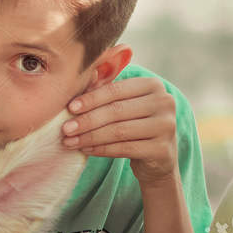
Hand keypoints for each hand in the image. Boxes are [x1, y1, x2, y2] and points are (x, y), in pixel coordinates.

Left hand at [63, 76, 178, 186]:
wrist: (159, 157)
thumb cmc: (135, 124)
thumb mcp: (125, 104)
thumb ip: (107, 89)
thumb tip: (85, 75)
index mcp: (153, 85)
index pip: (116, 90)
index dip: (91, 99)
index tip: (69, 108)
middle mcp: (164, 102)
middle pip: (116, 111)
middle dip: (87, 120)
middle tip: (65, 129)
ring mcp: (166, 126)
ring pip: (119, 131)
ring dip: (90, 137)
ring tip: (70, 142)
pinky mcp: (162, 149)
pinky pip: (125, 149)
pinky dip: (102, 150)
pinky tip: (86, 150)